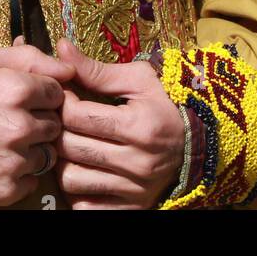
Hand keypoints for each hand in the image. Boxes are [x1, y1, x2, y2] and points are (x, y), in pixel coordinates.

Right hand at [0, 44, 76, 207]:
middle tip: (10, 118)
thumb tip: (68, 69)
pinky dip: (18, 173)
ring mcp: (13, 161)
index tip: (23, 96)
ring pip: (45, 155)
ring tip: (1, 140)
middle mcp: (20, 126)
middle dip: (38, 121)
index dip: (40, 93)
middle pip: (54, 125)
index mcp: (17, 89)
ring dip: (30, 149)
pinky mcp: (5, 189)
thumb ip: (28, 58)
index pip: (56, 93)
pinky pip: (30, 181)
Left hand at [47, 37, 184, 208]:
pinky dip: (76, 192)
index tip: (61, 93)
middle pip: (70, 147)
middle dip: (56, 128)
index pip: (77, 116)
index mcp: (139, 126)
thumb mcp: (139, 79)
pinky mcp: (133, 208)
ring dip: (61, 161)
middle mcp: (138, 163)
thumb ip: (97, 70)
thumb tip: (61, 47)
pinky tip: (80, 170)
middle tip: (56, 117)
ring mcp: (135, 190)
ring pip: (72, 180)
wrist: (200, 144)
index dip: (61, 101)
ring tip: (67, 143)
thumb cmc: (167, 104)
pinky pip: (86, 208)